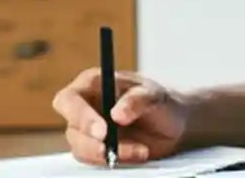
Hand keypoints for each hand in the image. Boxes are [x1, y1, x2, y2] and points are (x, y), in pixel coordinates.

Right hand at [52, 68, 188, 165]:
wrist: (174, 124)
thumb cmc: (160, 102)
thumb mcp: (154, 96)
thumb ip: (137, 101)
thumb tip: (117, 115)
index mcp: (93, 83)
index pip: (70, 98)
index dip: (80, 115)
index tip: (102, 131)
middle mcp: (84, 106)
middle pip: (72, 127)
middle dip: (91, 142)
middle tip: (111, 150)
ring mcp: (88, 130)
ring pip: (82, 149)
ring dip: (109, 153)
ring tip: (141, 151)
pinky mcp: (96, 149)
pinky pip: (96, 160)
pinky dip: (116, 160)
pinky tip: (138, 154)